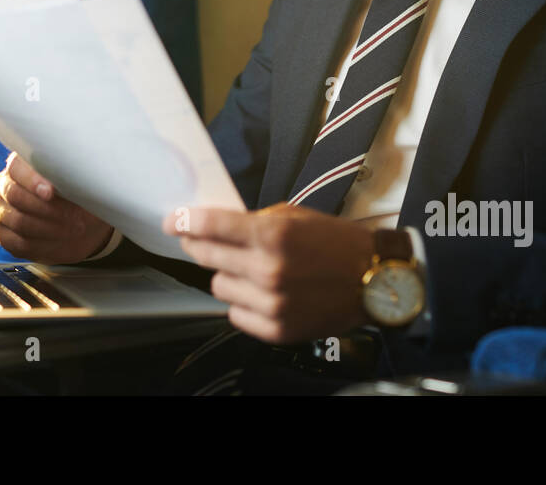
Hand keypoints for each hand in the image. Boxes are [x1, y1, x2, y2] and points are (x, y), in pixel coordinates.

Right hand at [0, 152, 113, 263]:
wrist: (81, 224)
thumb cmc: (78, 196)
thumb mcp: (80, 182)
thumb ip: (73, 175)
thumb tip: (82, 174)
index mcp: (20, 165)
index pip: (16, 168)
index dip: (32, 180)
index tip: (51, 191)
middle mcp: (6, 186)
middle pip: (15, 195)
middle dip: (47, 208)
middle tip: (74, 215)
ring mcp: (2, 211)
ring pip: (19, 221)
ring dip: (50, 227)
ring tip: (75, 228)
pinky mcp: (5, 235)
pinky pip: (19, 242)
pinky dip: (44, 243)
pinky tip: (61, 240)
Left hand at [163, 203, 374, 343]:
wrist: (373, 280)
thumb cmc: (336, 243)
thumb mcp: (295, 216)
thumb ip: (254, 220)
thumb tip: (215, 225)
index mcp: (273, 234)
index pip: (212, 226)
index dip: (184, 221)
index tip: (171, 221)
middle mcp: (268, 269)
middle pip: (207, 256)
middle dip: (199, 245)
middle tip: (200, 241)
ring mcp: (271, 302)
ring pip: (218, 287)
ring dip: (228, 276)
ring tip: (252, 270)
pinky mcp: (276, 329)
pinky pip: (235, 314)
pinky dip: (243, 303)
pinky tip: (262, 293)